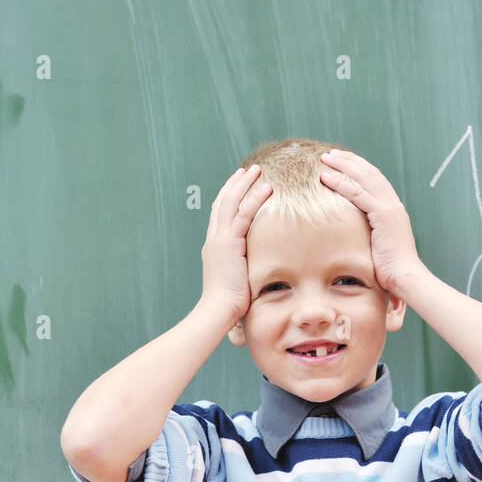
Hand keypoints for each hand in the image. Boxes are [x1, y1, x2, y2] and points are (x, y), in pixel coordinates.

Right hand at [200, 164, 272, 323]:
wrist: (218, 311)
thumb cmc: (228, 305)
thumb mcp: (236, 281)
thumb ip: (243, 271)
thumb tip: (255, 275)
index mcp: (215, 246)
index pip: (221, 214)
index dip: (229, 197)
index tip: (239, 184)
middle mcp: (214, 238)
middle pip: (223, 202)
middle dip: (236, 184)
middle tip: (248, 170)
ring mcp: (220, 239)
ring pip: (231, 202)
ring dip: (245, 183)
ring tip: (258, 170)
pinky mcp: (229, 243)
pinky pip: (244, 214)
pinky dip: (255, 198)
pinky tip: (266, 187)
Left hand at [318, 149, 421, 292]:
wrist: (405, 277)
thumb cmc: (391, 270)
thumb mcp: (379, 247)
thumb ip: (370, 236)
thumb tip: (355, 238)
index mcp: (393, 209)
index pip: (375, 181)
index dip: (357, 168)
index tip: (341, 162)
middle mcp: (393, 204)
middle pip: (369, 173)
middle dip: (349, 161)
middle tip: (330, 154)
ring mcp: (389, 207)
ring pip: (363, 178)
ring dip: (342, 166)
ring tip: (325, 159)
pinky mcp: (383, 215)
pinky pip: (357, 193)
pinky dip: (340, 183)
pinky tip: (326, 177)